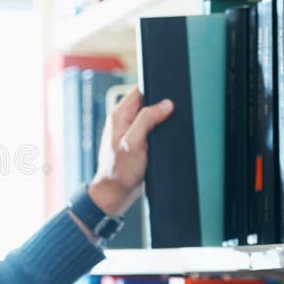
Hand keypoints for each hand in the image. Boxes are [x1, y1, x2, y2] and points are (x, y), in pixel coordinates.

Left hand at [89, 87, 172, 215]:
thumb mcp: (134, 143)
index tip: (168, 97)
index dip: (155, 91)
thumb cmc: (119, 171)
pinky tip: (160, 141)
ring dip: (160, 121)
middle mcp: (122, 120)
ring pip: (150, 117)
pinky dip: (158, 132)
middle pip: (146, 102)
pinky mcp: (135, 142)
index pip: (139, 91)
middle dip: (160, 107)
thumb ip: (147, 120)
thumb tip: (165, 104)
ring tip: (161, 134)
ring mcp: (128, 131)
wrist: (114, 193)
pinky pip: (150, 130)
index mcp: (118, 115)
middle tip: (168, 118)